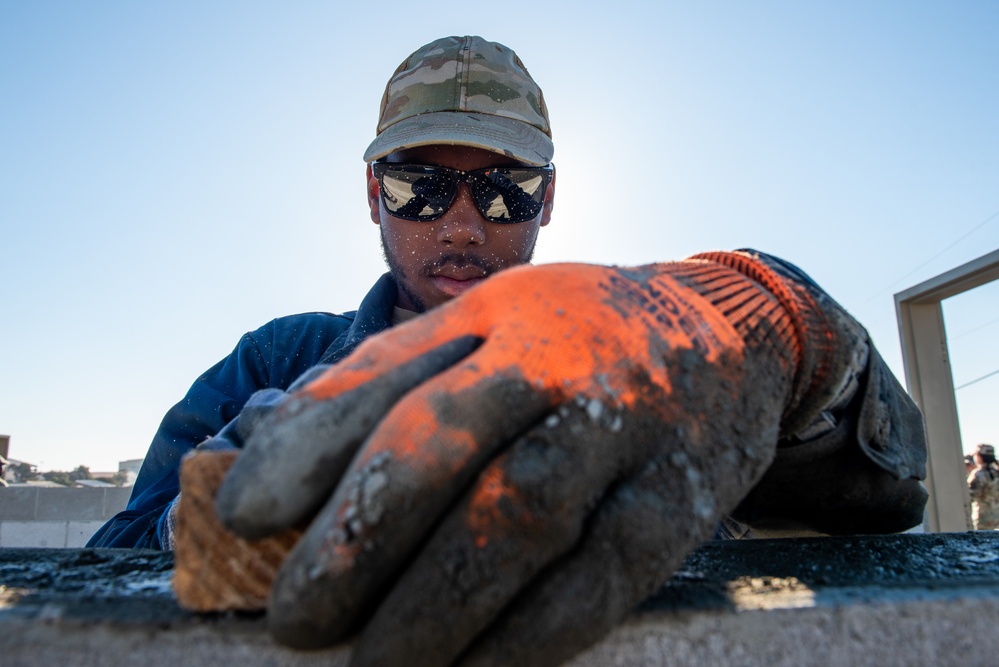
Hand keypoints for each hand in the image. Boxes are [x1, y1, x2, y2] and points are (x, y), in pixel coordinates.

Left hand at [217, 258, 808, 666]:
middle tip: (297, 620)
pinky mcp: (677, 500)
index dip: (308, 449)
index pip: (388, 382)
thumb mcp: (492, 322)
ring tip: (372, 666)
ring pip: (516, 521)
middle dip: (357, 542)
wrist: (732, 332)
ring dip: (434, 607)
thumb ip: (392, 373)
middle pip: (442, 449)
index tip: (243, 514)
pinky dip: (526, 637)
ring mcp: (625, 430)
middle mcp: (559, 364)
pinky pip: (598, 580)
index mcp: (498, 317)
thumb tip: (279, 449)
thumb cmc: (582, 336)